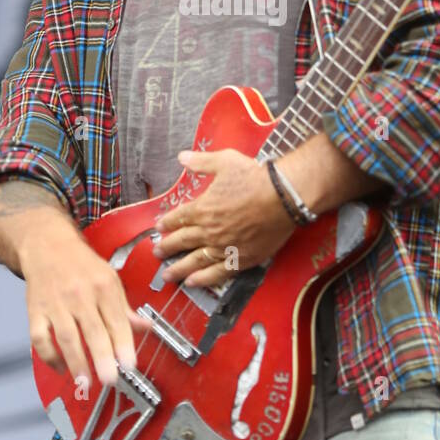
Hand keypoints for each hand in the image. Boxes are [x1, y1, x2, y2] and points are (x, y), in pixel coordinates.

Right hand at [20, 226, 152, 389]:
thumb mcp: (110, 278)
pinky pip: (40, 337)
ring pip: (66, 337)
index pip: (116, 320)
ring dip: (76, 362)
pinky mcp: (36, 310)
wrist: (47, 245)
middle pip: (92, 330)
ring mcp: (56, 303)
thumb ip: (125, 308)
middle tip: (110, 379)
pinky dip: (48, 356)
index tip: (129, 365)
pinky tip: (60, 367)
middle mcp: (80, 294)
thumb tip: (146, 328)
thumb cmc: (81, 264)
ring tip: (85, 382)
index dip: (124, 344)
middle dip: (102, 358)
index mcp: (103, 286)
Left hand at [153, 149, 295, 288]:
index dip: (166, 223)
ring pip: (195, 261)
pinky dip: (203, 279)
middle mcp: (209, 231)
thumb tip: (182, 157)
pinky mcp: (241, 259)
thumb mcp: (225, 162)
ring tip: (167, 275)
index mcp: (203, 208)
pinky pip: (218, 273)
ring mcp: (224, 247)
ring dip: (179, 268)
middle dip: (167, 247)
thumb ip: (201, 162)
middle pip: (182, 241)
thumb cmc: (255, 178)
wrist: (283, 197)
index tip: (159, 227)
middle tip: (157, 252)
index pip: (178, 218)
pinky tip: (193, 282)